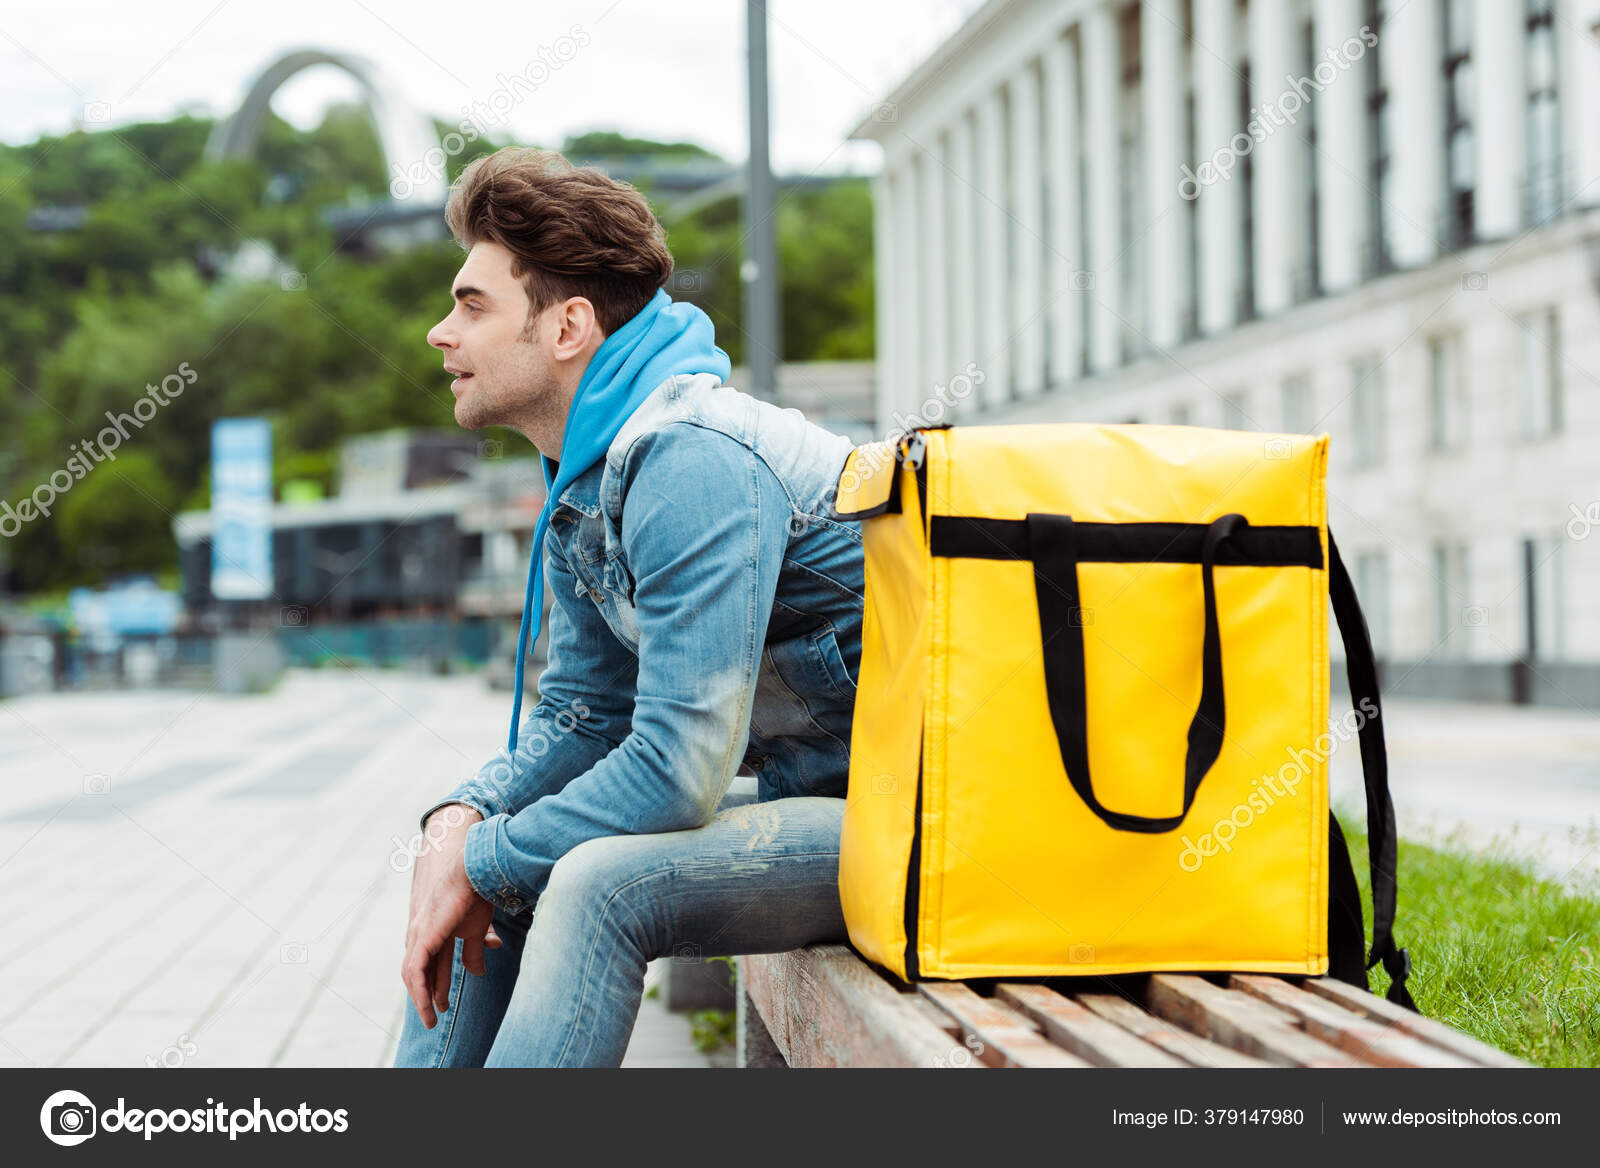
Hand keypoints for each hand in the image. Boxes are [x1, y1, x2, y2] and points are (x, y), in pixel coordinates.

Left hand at [402, 805, 500, 1028]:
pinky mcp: (422, 938)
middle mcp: (422, 933)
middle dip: (427, 994)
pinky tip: (427, 1005)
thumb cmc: (477, 894)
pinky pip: (415, 972)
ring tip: (431, 1020)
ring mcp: (419, 935)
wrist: (474, 873)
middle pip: (420, 971)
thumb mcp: (476, 929)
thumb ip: (474, 950)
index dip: (436, 984)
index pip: (431, 963)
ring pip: (413, 975)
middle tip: (434, 1017)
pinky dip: (420, 991)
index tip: (442, 1004)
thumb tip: (478, 973)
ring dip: (421, 999)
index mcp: (435, 930)